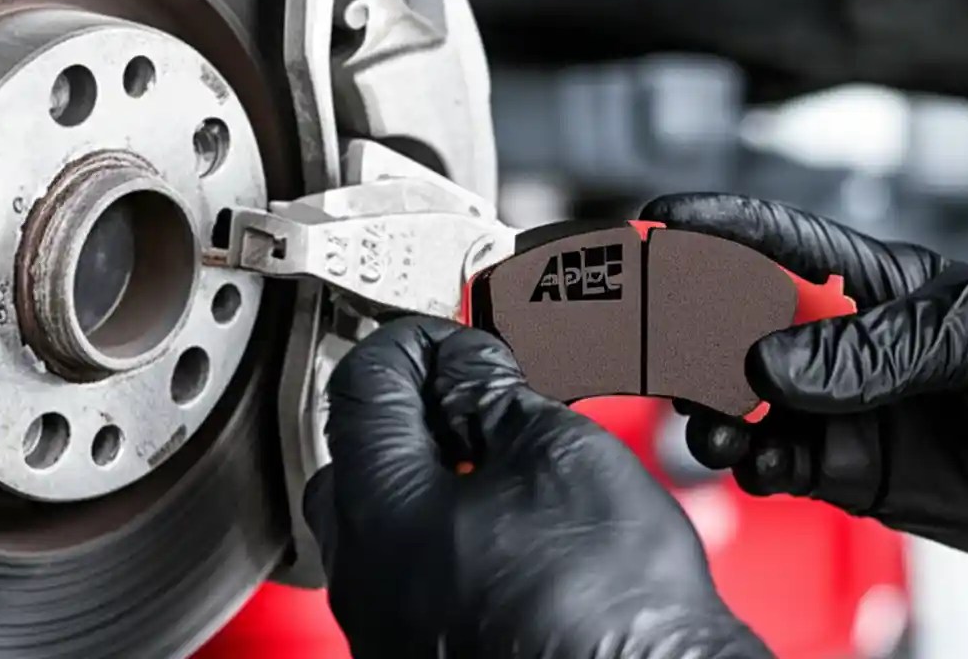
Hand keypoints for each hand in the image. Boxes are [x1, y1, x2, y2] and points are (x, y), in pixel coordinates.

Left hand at [303, 317, 768, 658]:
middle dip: (416, 410)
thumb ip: (491, 396)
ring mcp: (386, 625)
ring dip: (431, 474)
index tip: (454, 339)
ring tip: (504, 459)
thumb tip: (467, 365)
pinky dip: (444, 533)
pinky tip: (505, 526)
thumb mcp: (557, 456)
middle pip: (359, 455)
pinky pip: (410, 574)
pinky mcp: (420, 653)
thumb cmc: (607, 610)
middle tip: (480, 391)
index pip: (363, 385)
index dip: (414, 344)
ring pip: (384, 521)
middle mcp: (363, 575)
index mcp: (378, 509)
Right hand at [641, 193, 967, 562]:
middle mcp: (842, 342)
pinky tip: (763, 466)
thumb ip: (879, 348)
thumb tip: (772, 364)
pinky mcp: (842, 469)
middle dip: (690, 334)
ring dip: (712, 412)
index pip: (781, 241)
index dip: (716, 224)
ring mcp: (838, 406)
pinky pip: (771, 463)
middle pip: (737, 323)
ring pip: (740, 400)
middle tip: (662, 357)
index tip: (657, 218)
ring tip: (719, 431)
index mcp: (876, 285)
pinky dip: (751, 466)